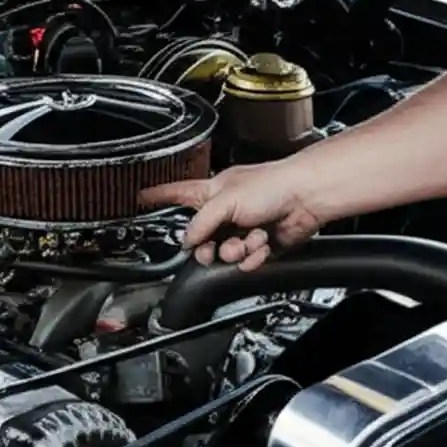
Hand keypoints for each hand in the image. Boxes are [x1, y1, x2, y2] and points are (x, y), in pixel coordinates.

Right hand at [139, 158, 327, 270]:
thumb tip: (188, 242)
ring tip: (249, 239)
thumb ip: (200, 223)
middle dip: (208, 247)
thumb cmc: (272, 185)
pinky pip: (247, 262)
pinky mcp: (261, 244)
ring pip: (225, 253)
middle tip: (214, 248)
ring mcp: (243, 228)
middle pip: (201, 238)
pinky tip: (262, 245)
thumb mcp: (224, 201)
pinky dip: (254, 257)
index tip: (141, 198)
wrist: (306, 198)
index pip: (177, 193)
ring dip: (237, 250)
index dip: (158, 196)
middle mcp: (227, 211)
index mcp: (213, 192)